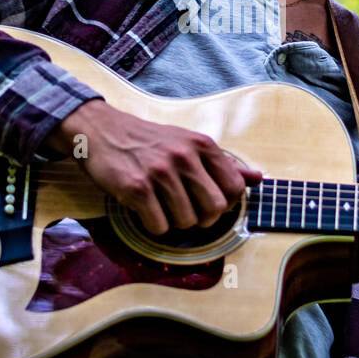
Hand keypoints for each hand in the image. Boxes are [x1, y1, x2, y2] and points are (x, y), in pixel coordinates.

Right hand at [47, 99, 261, 236]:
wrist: (101, 130)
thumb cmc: (148, 140)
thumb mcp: (188, 143)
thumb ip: (222, 163)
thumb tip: (257, 179)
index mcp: (201, 144)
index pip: (235, 188)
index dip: (225, 204)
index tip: (209, 202)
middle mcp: (184, 156)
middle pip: (215, 209)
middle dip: (203, 220)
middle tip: (187, 212)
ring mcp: (160, 172)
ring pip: (187, 222)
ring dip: (175, 223)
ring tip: (162, 206)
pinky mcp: (137, 188)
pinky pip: (159, 226)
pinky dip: (154, 225)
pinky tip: (145, 209)